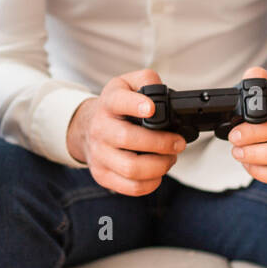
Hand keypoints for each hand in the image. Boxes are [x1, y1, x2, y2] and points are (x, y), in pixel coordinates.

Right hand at [65, 69, 186, 196]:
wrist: (88, 127)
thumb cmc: (115, 108)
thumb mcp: (128, 84)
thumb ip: (148, 80)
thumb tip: (161, 92)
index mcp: (109, 103)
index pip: (119, 102)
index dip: (135, 105)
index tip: (151, 109)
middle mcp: (100, 128)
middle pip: (129, 139)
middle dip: (162, 143)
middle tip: (178, 143)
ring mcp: (99, 154)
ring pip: (131, 168)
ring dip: (159, 165)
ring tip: (169, 158)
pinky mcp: (102, 175)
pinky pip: (131, 187)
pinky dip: (151, 183)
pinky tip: (157, 172)